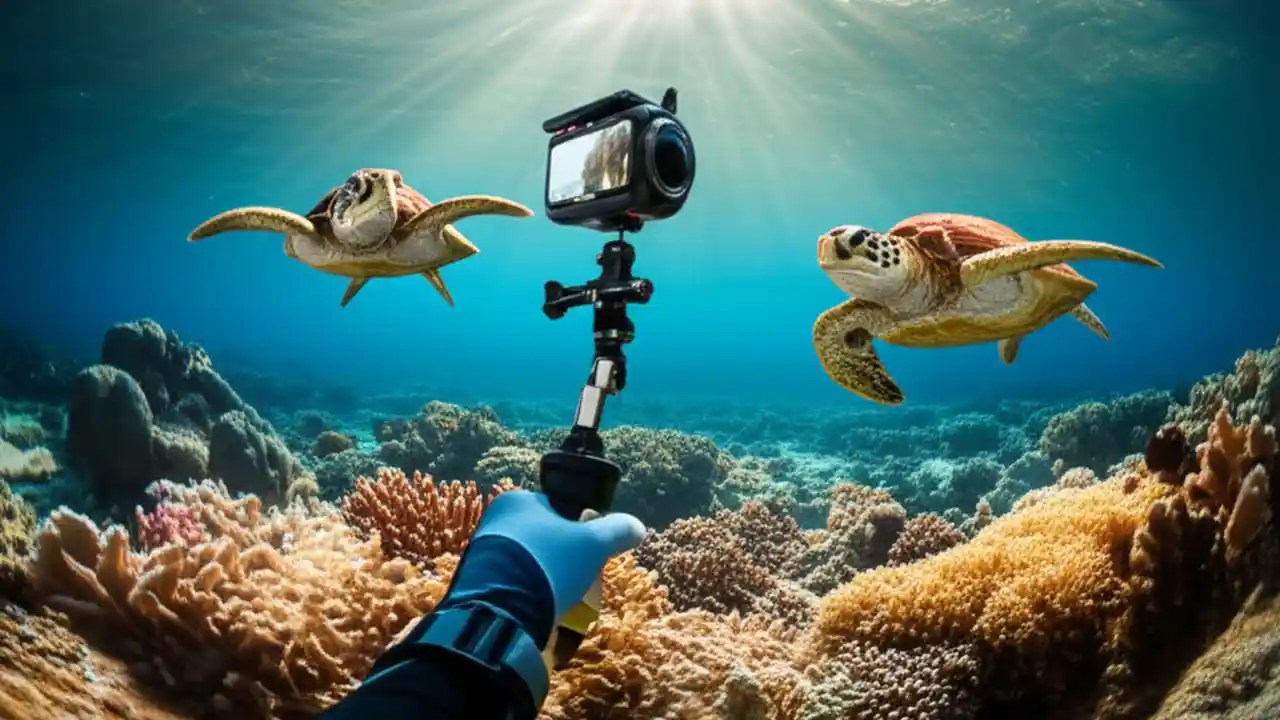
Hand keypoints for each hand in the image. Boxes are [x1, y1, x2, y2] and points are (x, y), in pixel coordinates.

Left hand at [436, 490, 645, 643]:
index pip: (557, 511)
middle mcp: (493, 520)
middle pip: (542, 539)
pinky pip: (509, 585)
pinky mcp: (473, 584)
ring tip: (556, 600)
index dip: (578, 532)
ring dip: (542, 578)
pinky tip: (535, 610)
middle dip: (559, 560)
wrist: (500, 611)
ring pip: (525, 563)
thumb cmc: (549, 564)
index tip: (587, 555)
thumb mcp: (593, 544)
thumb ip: (616, 531)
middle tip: (574, 581)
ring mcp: (479, 553)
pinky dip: (524, 595)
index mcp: (517, 501)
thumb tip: (636, 527)